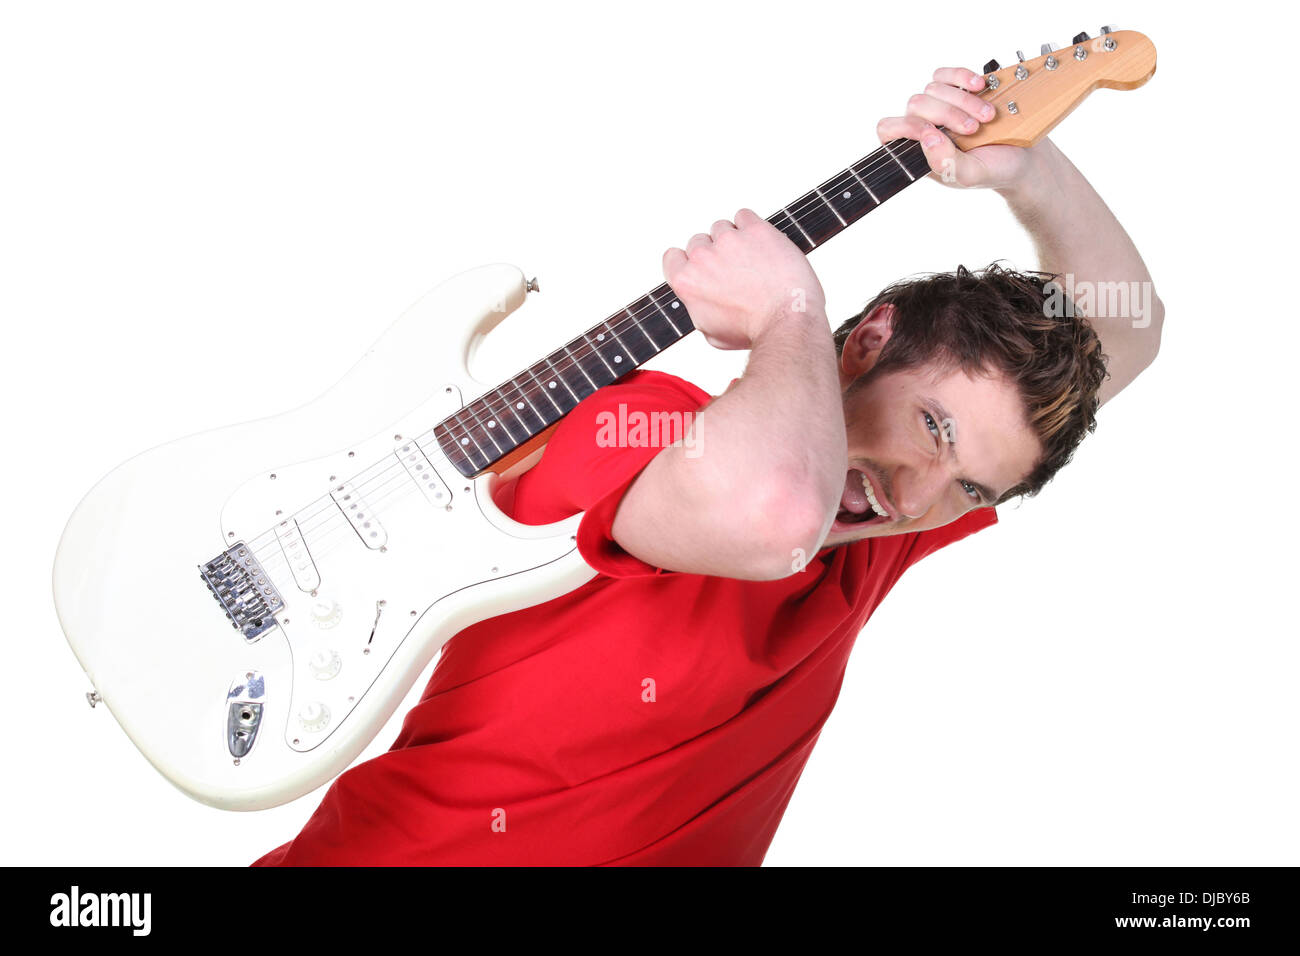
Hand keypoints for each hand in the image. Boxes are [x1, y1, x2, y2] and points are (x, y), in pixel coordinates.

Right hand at [662, 208, 825, 350]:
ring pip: (723, 228)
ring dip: (735, 241)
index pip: (673, 257)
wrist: (787, 322)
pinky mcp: (755, 230)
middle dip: (715, 254)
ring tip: (754, 263)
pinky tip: (762, 246)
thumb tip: (700, 301)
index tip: (702, 268)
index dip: (688, 262)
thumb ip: (698, 308)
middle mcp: (703, 257)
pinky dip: (752, 228)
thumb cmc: (754, 331)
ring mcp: (729, 240)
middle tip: (735, 272)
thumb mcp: (711, 332)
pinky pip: (744, 216)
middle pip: (699, 241)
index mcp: (687, 281)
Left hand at [876, 66, 1040, 190]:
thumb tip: (928, 137)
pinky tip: (980, 86)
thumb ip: (945, 164)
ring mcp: (939, 105)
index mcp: (917, 149)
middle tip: (973, 129)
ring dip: (963, 101)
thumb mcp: (969, 175)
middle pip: (916, 104)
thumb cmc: (991, 169)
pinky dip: (963, 77)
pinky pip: (947, 74)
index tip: (936, 133)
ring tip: (987, 116)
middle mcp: (924, 125)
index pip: (889, 130)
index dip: (907, 127)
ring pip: (933, 87)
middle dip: (948, 115)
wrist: (1022, 155)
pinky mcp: (957, 88)